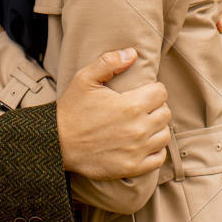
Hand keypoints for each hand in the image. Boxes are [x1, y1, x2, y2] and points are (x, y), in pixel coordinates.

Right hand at [56, 50, 170, 178]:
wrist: (56, 144)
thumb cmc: (71, 110)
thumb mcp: (84, 79)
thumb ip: (109, 62)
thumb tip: (133, 53)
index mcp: (131, 105)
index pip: (161, 93)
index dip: (153, 89)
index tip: (142, 92)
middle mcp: (138, 129)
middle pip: (165, 113)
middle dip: (156, 107)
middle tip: (141, 107)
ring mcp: (136, 150)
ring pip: (164, 135)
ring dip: (157, 128)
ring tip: (143, 124)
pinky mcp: (132, 167)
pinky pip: (159, 158)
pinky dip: (156, 150)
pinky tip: (144, 143)